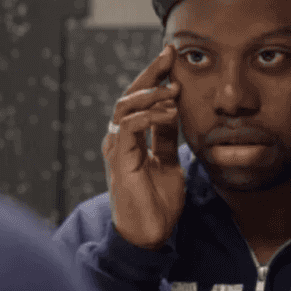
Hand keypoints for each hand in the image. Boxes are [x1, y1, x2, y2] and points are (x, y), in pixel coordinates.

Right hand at [102, 45, 184, 249]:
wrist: (149, 233)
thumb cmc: (157, 201)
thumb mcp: (168, 161)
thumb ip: (166, 137)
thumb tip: (173, 110)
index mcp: (130, 137)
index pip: (139, 98)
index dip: (153, 76)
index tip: (170, 57)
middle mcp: (119, 138)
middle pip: (129, 95)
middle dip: (149, 73)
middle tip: (168, 56)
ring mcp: (116, 147)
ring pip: (125, 107)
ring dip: (151, 95)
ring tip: (173, 90)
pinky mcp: (119, 160)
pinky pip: (128, 128)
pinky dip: (147, 117)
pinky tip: (167, 113)